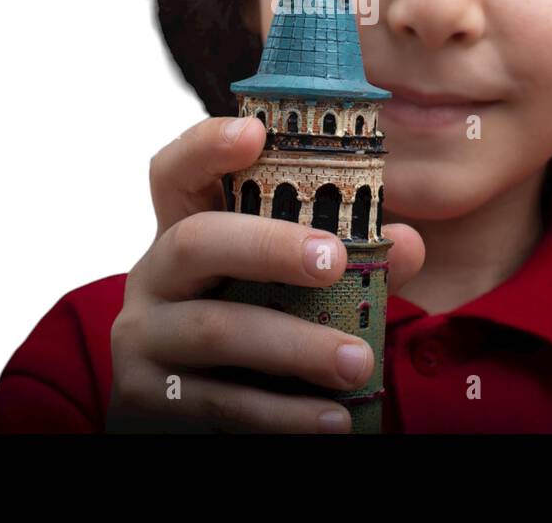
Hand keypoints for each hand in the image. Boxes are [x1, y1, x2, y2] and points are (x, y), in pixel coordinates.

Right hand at [109, 115, 424, 431]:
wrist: (181, 415)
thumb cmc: (247, 328)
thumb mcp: (284, 288)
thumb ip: (346, 260)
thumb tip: (407, 243)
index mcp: (184, 229)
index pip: (176, 172)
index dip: (206, 146)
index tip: (254, 133)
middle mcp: (155, 273)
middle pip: (195, 241)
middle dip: (268, 246)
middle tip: (335, 261)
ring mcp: (144, 335)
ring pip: (215, 329)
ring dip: (295, 345)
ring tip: (358, 361)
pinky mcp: (148, 395)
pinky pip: (221, 399)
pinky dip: (282, 411)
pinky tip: (332, 418)